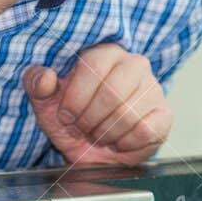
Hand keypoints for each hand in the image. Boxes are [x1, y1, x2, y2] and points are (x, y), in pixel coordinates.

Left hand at [23, 43, 170, 166]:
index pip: (92, 67)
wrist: (91, 148)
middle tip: (82, 129)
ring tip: (98, 135)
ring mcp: (153, 88)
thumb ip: (37, 84)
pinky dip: (124, 144)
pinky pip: (145, 131)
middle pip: (112, 93)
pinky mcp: (164, 115)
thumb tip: (45, 77)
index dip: (75, 99)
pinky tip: (117, 142)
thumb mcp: (45, 101)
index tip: (66, 116)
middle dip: (90, 120)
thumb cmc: (71, 118)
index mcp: (105, 52)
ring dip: (105, 134)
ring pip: (128, 114)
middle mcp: (134, 63)